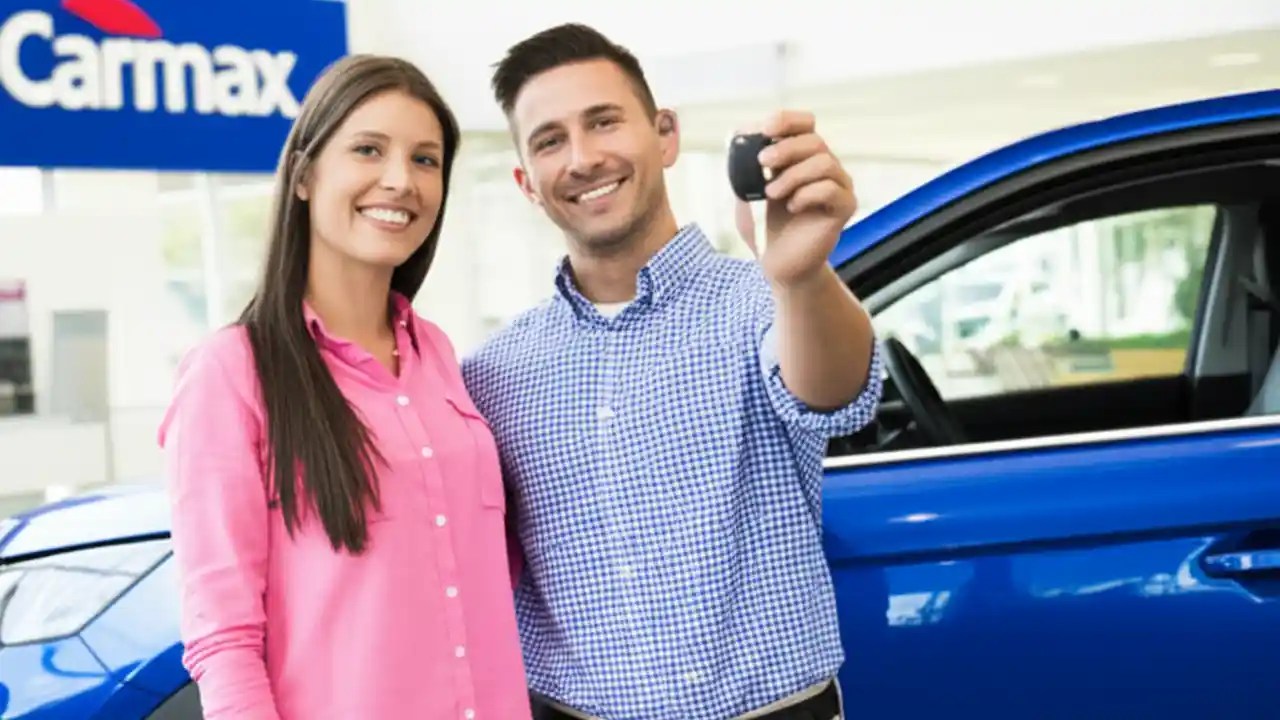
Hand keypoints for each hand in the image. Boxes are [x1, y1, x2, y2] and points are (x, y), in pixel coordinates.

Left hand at [734, 111, 856, 287]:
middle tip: (762, 163)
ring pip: (824, 162)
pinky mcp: (844, 207)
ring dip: (793, 175)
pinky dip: (807, 194)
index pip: (805, 123)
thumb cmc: (763, 227)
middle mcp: (823, 166)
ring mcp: (837, 186)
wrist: (776, 264)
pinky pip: (831, 189)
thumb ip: (742, 164)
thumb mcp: (744, 191)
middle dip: (785, 147)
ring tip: (771, 194)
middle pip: (814, 140)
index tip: (765, 129)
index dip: (787, 120)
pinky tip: (791, 208)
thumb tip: (738, 133)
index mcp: (800, 157)